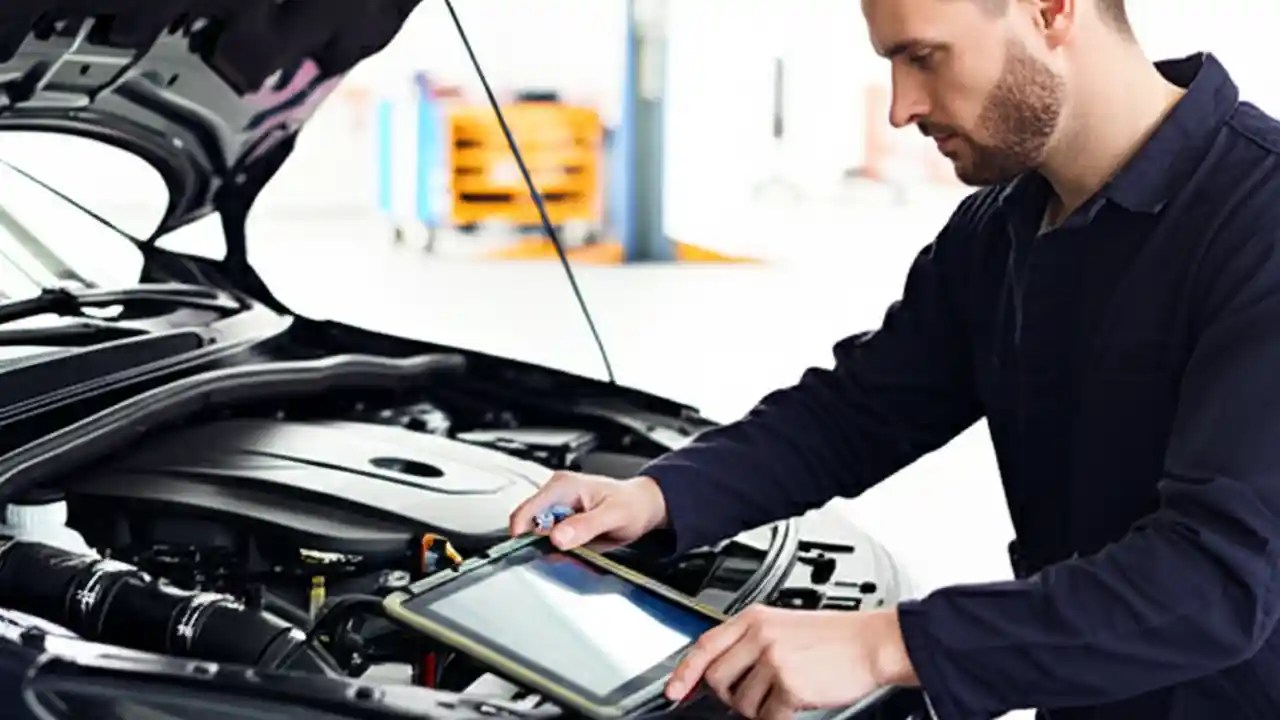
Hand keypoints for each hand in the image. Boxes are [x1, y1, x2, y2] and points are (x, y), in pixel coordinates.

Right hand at [508, 471, 667, 549]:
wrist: (643, 505)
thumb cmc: (632, 505)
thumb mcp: (613, 516)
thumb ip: (585, 526)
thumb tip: (557, 537)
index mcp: (562, 486)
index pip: (525, 513)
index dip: (523, 537)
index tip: (534, 555)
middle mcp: (555, 492)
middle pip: (529, 525)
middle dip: (543, 544)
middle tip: (571, 550)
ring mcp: (556, 504)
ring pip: (538, 533)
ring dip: (553, 546)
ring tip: (581, 544)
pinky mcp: (560, 516)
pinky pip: (549, 535)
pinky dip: (560, 545)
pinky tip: (579, 543)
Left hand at [665, 606, 917, 719]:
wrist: (870, 643)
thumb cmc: (833, 637)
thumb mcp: (783, 626)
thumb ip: (750, 642)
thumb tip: (720, 671)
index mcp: (754, 619)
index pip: (705, 646)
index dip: (684, 672)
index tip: (673, 691)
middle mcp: (759, 637)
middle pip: (716, 678)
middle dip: (729, 695)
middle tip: (751, 696)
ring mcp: (773, 661)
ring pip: (741, 703)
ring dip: (757, 708)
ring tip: (780, 695)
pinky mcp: (790, 685)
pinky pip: (768, 716)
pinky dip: (778, 716)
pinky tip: (793, 703)